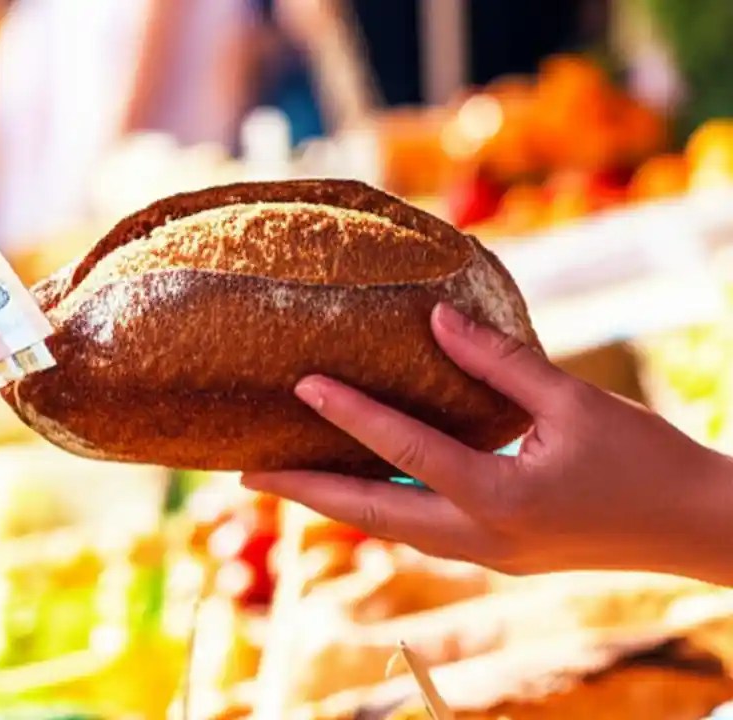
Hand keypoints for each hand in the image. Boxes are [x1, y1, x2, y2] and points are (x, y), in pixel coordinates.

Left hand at [243, 303, 732, 583]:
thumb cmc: (647, 460)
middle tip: (243, 474)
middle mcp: (482, 540)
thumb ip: (500, 362)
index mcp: (500, 498)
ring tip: (285, 480)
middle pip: (372, 516)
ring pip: (392, 532)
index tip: (300, 385)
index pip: (405, 452)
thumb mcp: (574, 403)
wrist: (699, 530)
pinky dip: (381, 509)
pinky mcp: (498, 556)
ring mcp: (488, 557)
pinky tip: (357, 486)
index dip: (350, 414)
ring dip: (338, 506)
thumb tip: (433, 320)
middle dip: (306, 495)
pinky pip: (421, 533)